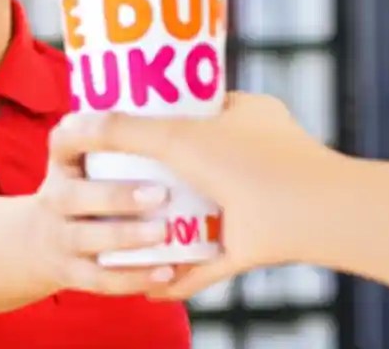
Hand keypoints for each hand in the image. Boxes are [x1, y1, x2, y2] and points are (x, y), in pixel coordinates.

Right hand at [49, 92, 341, 298]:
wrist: (311, 215)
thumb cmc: (250, 161)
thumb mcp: (177, 136)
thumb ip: (125, 129)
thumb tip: (76, 121)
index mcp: (248, 116)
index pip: (195, 108)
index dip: (158, 115)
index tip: (119, 126)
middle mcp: (254, 157)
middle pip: (193, 163)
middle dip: (154, 175)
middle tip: (110, 177)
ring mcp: (255, 203)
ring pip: (200, 213)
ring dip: (164, 225)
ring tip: (119, 228)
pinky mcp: (252, 247)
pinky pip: (209, 259)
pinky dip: (181, 271)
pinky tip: (146, 280)